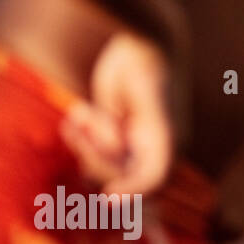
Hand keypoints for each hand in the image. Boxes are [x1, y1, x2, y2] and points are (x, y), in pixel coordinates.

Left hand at [60, 32, 179, 194]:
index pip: (151, 181)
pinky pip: (89, 152)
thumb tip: (132, 162)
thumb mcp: (148, 99)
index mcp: (167, 145)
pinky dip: (78, 136)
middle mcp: (150, 151)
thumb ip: (146, 136)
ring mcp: (130, 146)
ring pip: (99, 165)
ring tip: (79, 111)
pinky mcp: (112, 136)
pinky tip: (76, 115)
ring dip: (83, 142)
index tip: (107, 200)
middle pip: (118, 173)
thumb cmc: (147, 66)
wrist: (141, 43)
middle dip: (95, 151)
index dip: (131, 193)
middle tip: (82, 115)